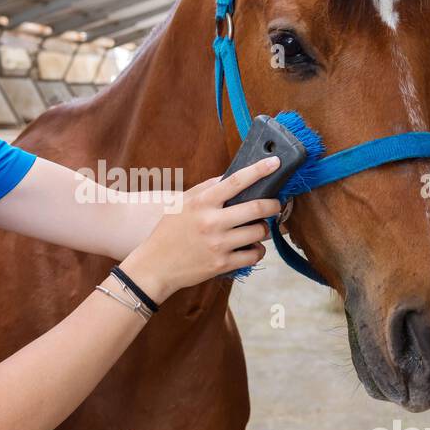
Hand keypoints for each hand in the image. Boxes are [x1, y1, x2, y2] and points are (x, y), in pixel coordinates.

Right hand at [119, 156, 283, 300]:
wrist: (155, 266)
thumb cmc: (168, 232)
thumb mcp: (182, 204)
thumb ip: (206, 188)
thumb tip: (231, 177)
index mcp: (202, 202)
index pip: (236, 181)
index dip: (259, 170)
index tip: (275, 162)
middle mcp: (212, 222)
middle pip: (256, 208)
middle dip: (273, 205)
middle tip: (275, 204)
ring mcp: (218, 244)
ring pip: (259, 232)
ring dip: (264, 229)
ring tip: (258, 228)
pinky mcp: (222, 264)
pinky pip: (254, 255)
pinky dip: (257, 250)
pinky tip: (251, 247)